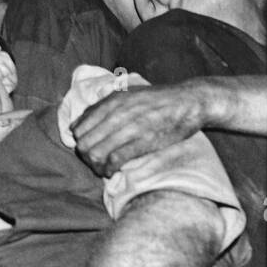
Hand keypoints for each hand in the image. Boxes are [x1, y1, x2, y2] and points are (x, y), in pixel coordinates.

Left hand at [71, 83, 206, 175]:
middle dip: (86, 158)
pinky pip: (115, 159)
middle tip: (95, 163)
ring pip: (95, 153)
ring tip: (103, 169)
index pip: (77, 128)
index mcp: (110, 102)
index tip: (90, 149)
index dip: (80, 142)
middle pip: (83, 143)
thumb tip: (80, 122)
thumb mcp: (127, 94)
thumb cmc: (158, 99)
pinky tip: (113, 171)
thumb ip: (103, 106)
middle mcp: (116, 113)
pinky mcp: (143, 141)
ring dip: (96, 166)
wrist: (189, 101)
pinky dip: (109, 169)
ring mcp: (129, 127)